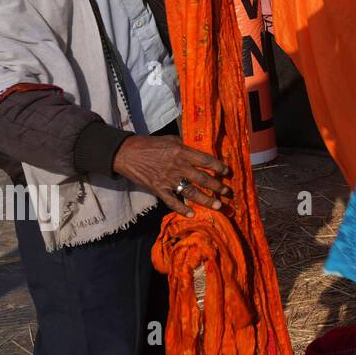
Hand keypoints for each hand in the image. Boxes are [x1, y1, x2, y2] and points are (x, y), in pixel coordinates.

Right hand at [113, 135, 231, 216]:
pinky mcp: (158, 190)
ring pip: (191, 192)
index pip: (205, 160)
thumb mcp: (171, 140)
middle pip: (202, 179)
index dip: (218, 167)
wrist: (127, 154)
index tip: (227, 172)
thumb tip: (198, 153)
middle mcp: (177, 166)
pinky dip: (182, 209)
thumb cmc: (150, 144)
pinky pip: (172, 202)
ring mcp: (168, 180)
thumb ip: (185, 148)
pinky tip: (192, 214)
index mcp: (182, 152)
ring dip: (206, 200)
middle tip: (228, 192)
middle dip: (217, 186)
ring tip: (218, 206)